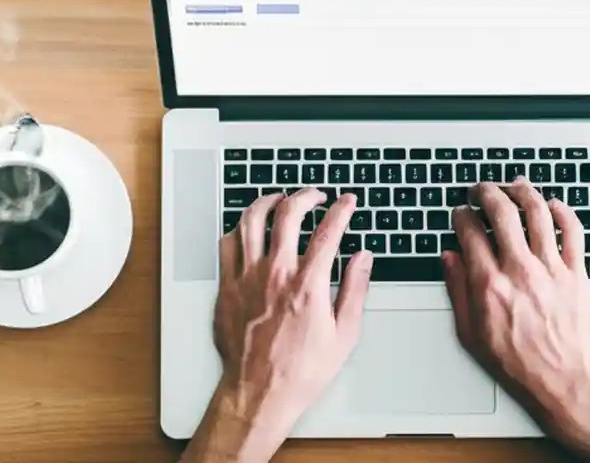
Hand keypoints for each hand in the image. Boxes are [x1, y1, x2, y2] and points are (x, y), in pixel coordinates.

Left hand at [182, 189, 372, 462]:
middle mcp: (275, 274)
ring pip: (252, 220)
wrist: (259, 393)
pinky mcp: (226, 288)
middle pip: (288, 214)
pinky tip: (249, 229)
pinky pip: (227, 244)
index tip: (347, 203)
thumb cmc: (300, 371)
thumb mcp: (344, 334)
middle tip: (316, 196)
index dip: (341, 210)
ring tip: (281, 199)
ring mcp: (246, 279)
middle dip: (306, 196)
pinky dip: (240, 228)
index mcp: (308, 285)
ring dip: (269, 202)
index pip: (328, 231)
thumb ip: (355, 290)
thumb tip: (363, 259)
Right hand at [441, 179, 589, 461]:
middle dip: (487, 192)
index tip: (460, 213)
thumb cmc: (517, 361)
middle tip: (481, 189)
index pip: (470, 233)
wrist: (561, 378)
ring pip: (538, 212)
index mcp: (490, 284)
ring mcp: (551, 268)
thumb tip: (449, 258)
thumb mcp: (470, 332)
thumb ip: (457, 290)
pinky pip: (572, 231)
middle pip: (502, 212)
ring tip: (514, 186)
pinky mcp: (575, 272)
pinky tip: (552, 205)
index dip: (461, 216)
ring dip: (523, 192)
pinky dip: (562, 212)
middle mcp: (520, 270)